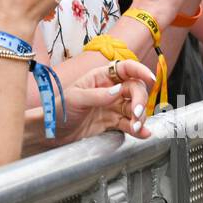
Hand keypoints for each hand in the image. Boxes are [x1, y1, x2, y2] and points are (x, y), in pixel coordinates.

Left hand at [25, 57, 155, 145]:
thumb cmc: (59, 109)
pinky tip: (143, 133)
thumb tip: (117, 91)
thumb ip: (97, 95)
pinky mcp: (112, 123)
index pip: (125, 68)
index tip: (150, 78)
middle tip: (137, 114)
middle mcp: (110, 90)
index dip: (140, 70)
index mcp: (101, 77)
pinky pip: (129, 123)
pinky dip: (138, 129)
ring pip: (134, 108)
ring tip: (136, 127)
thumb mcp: (75, 99)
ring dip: (140, 117)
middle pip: (134, 90)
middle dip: (140, 100)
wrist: (52, 132)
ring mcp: (112, 106)